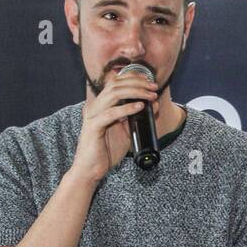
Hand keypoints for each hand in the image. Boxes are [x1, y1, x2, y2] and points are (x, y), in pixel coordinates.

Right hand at [69, 65, 159, 184]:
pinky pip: (110, 113)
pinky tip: (139, 107)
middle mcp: (96, 106)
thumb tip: (153, 103)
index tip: (150, 81)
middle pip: (116, 84)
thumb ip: (137, 117)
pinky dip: (127, 108)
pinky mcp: (93, 126)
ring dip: (135, 92)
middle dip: (137, 83)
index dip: (133, 77)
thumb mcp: (127, 131)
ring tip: (150, 96)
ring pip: (114, 94)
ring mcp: (93, 115)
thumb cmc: (107, 151)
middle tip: (154, 87)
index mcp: (102, 105)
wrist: (92, 170)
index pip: (116, 82)